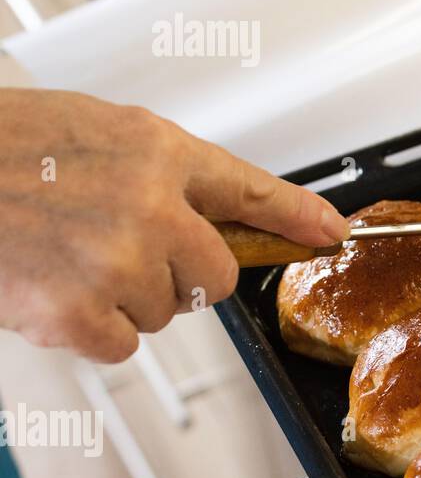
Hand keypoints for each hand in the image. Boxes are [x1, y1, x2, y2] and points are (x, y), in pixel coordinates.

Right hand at [0, 89, 348, 361]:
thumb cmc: (4, 149)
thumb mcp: (100, 134)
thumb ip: (165, 173)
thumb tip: (218, 214)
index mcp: (158, 151)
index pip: (252, 189)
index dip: (299, 216)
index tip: (331, 233)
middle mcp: (152, 207)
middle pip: (215, 276)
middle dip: (181, 275)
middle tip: (122, 251)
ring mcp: (119, 263)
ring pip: (165, 312)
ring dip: (124, 297)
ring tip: (66, 255)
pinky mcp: (79, 314)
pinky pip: (122, 343)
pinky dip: (89, 329)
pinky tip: (50, 287)